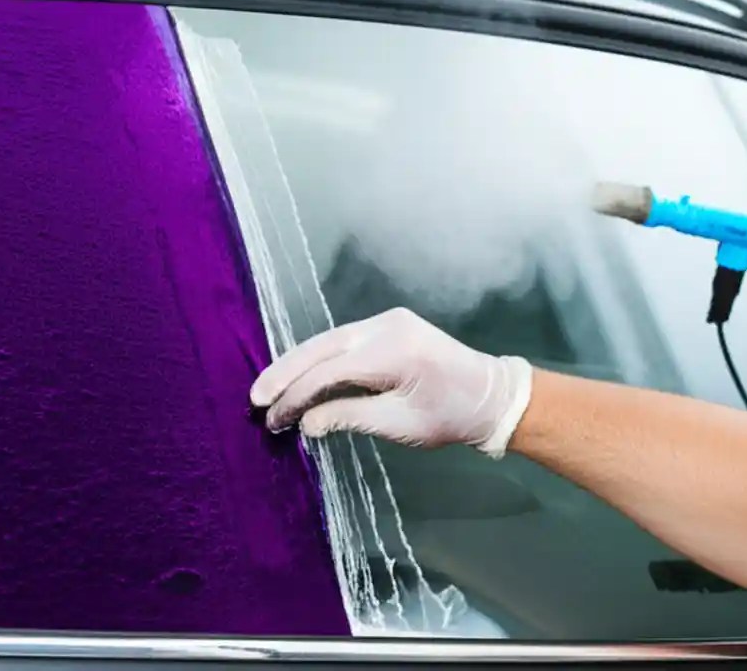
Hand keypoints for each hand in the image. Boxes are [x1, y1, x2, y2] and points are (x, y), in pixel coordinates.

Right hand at [249, 308, 533, 456]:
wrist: (492, 396)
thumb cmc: (450, 417)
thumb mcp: (398, 424)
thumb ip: (347, 417)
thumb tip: (305, 423)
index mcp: (392, 350)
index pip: (328, 371)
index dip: (295, 395)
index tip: (273, 419)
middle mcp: (385, 326)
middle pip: (320, 347)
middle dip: (284, 372)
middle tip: (255, 400)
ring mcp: (386, 321)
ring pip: (328, 341)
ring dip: (297, 366)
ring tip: (270, 392)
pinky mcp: (388, 326)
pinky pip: (342, 341)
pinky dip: (318, 360)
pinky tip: (300, 378)